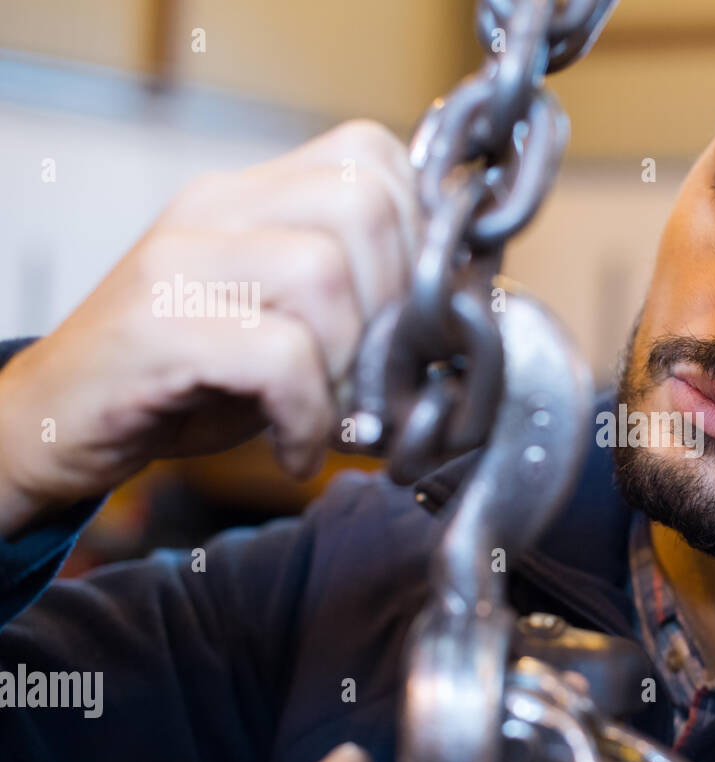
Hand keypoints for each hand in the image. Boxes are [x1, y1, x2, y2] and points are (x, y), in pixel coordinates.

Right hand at [0, 119, 419, 537]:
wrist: (54, 422)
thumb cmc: (186, 381)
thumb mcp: (283, 325)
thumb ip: (356, 303)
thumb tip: (454, 322)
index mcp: (253, 195)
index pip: (372, 154)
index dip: (420, 237)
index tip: (417, 315)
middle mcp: (217, 209)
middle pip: (365, 206)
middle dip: (397, 307)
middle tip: (380, 377)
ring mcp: (180, 261)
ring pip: (325, 275)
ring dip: (352, 367)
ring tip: (334, 416)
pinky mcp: (158, 327)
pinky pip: (280, 357)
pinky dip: (308, 417)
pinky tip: (295, 448)